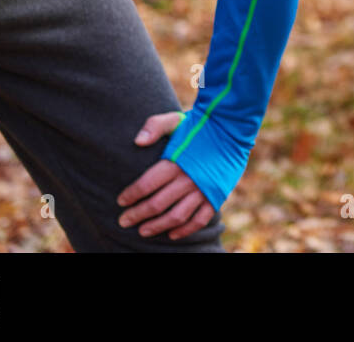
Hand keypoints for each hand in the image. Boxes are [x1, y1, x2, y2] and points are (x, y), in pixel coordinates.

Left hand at [117, 112, 215, 239]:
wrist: (233, 127)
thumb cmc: (200, 124)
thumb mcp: (175, 119)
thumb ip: (154, 127)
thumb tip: (137, 142)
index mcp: (175, 161)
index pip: (146, 185)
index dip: (131, 195)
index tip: (121, 201)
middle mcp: (188, 179)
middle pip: (157, 204)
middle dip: (137, 215)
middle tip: (124, 221)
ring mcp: (203, 189)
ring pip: (176, 216)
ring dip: (157, 226)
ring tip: (143, 231)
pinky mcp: (216, 196)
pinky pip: (199, 220)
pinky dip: (185, 230)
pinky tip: (172, 234)